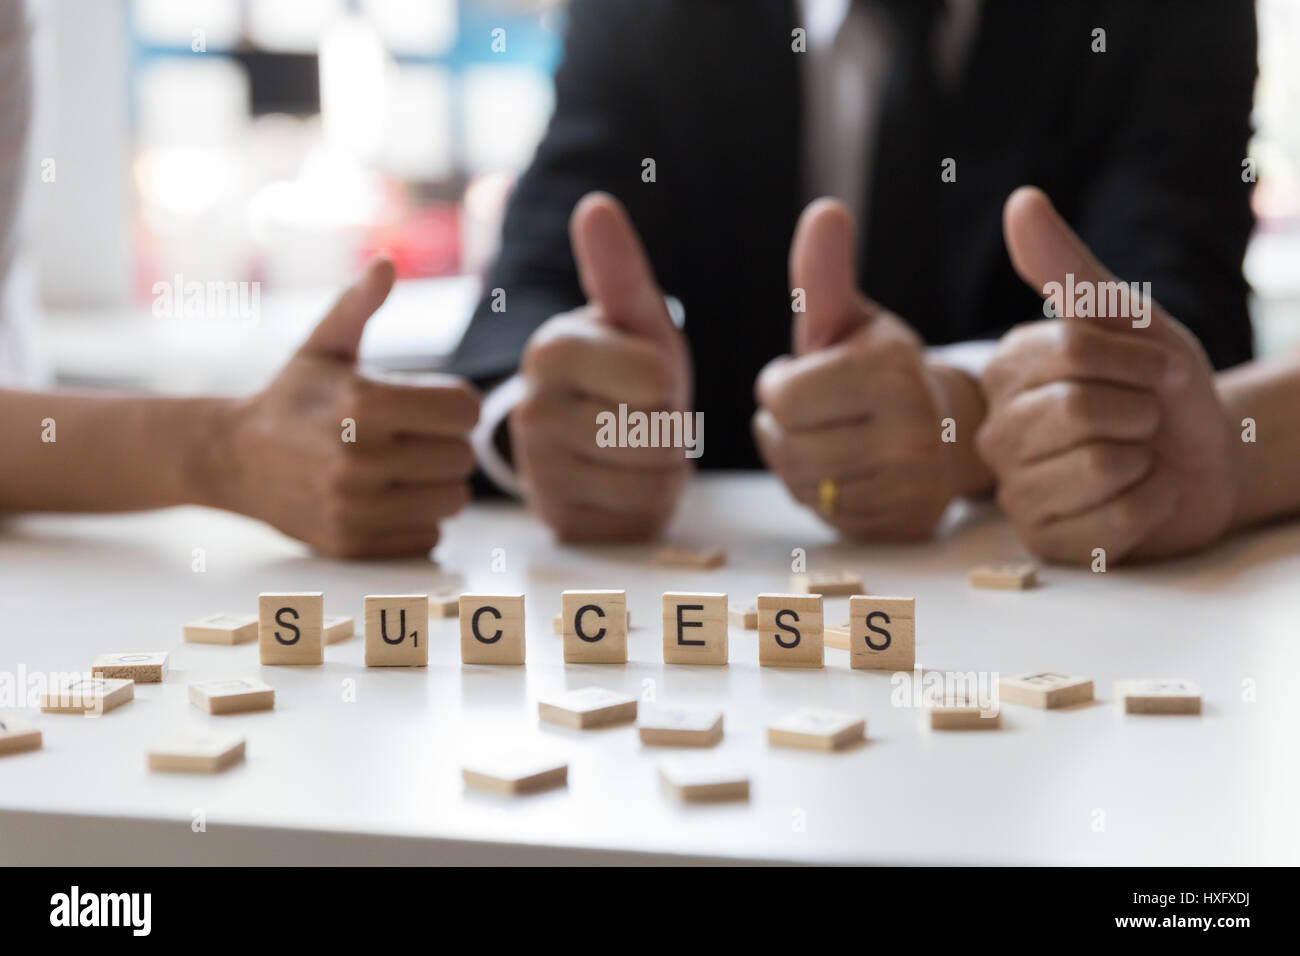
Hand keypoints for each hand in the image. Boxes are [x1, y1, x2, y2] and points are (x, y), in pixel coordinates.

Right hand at [210, 257, 479, 557]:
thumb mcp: (323, 345)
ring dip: (435, 484)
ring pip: (452, 501)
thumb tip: (386, 264)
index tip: (427, 405)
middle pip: (462, 458)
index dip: (453, 405)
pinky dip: (416, 520)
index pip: (465, 410)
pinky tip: (385, 499)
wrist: (233, 460)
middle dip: (444, 444)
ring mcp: (355, 508)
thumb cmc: (293, 396)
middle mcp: (360, 460)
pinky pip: (428, 537)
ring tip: (400, 468)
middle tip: (410, 438)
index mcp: (363, 404)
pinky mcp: (352, 543)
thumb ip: (358, 305)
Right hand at [511, 192, 691, 540]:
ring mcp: (538, 472)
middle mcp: (530, 411)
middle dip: (666, 428)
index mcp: (550, 350)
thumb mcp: (634, 318)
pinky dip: (647, 506)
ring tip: (633, 448)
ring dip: (661, 468)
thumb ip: (619, 270)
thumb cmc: (625, 368)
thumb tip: (595, 205)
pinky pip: (637, 521)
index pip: (653, 380)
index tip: (643, 375)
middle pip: (654, 436)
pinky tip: (623, 484)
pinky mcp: (558, 520)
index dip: (667, 382)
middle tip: (639, 416)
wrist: (594, 438)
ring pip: (650, 482)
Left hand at [752, 199, 989, 539]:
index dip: (780, 384)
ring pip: (801, 485)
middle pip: (787, 447)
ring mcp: (913, 485)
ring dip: (797, 462)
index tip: (806, 373)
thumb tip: (824, 212)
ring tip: (830, 435)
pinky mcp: (908, 523)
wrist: (948, 425)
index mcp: (893, 371)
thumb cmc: (880, 366)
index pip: (782, 398)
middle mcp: (911, 432)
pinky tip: (849, 469)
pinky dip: (824, 495)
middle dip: (785, 426)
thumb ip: (823, 276)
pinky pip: (828, 516)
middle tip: (817, 410)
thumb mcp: (850, 318)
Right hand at [976, 187, 1238, 563]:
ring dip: (1146, 459)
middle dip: (1141, 410)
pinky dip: (1150, 505)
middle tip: (1141, 418)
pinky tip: (1138, 496)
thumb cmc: (1162, 386)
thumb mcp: (1128, 321)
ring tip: (1136, 457)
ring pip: (1098, 466)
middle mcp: (997, 432)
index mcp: (1007, 371)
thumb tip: (1021, 201)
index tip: (1144, 371)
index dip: (1134, 360)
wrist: (1207, 456)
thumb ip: (1069, 271)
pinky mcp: (1048, 543)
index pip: (1072, 353)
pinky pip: (1112, 520)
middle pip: (1080, 411)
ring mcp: (1018, 492)